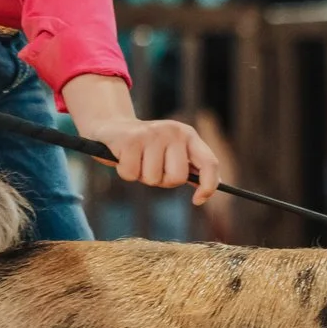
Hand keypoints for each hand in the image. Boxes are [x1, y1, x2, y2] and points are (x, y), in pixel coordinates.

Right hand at [74, 114, 221, 203]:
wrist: (113, 126)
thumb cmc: (146, 146)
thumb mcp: (171, 151)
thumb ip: (191, 167)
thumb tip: (214, 186)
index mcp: (188, 135)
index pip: (209, 163)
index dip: (208, 186)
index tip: (198, 200)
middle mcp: (173, 131)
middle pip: (177, 178)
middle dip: (162, 181)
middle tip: (151, 167)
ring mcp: (152, 134)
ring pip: (152, 179)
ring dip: (141, 176)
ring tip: (136, 160)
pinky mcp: (131, 139)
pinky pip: (131, 174)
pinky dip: (125, 172)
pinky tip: (123, 157)